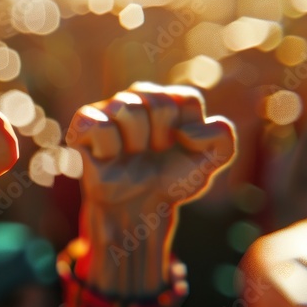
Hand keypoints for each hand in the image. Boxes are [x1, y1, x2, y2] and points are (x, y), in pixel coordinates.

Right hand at [66, 82, 234, 295]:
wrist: (137, 209)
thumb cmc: (169, 180)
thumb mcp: (211, 161)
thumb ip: (222, 137)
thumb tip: (185, 129)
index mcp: (169, 100)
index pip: (187, 99)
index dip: (188, 132)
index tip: (179, 149)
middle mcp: (138, 97)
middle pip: (158, 103)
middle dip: (161, 138)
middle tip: (152, 154)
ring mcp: (110, 107)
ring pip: (128, 109)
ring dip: (135, 144)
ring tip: (131, 156)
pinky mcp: (83, 122)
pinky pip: (101, 125)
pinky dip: (109, 149)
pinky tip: (108, 158)